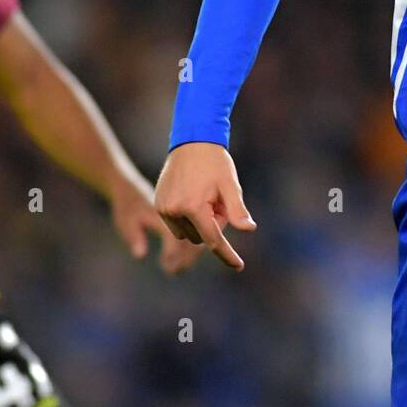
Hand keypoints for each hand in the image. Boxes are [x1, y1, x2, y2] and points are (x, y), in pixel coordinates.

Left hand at [110, 173, 203, 274]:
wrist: (132, 187)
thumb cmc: (127, 206)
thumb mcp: (126, 221)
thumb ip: (134, 237)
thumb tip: (140, 255)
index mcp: (165, 214)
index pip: (175, 239)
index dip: (173, 256)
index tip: (169, 270)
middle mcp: (177, 213)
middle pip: (192, 237)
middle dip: (187, 257)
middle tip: (177, 271)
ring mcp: (180, 213)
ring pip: (195, 234)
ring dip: (190, 253)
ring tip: (179, 268)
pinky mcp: (180, 215)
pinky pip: (192, 230)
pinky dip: (190, 244)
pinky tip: (178, 256)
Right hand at [154, 143, 255, 270]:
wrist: (191, 141)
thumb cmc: (215, 162)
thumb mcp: (230, 184)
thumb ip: (237, 210)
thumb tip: (249, 229)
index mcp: (194, 207)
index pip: (214, 240)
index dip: (227, 254)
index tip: (239, 266)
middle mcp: (175, 211)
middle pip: (201, 236)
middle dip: (213, 225)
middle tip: (218, 201)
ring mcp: (163, 208)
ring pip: (187, 232)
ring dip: (199, 223)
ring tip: (205, 196)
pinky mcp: (157, 204)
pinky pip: (176, 223)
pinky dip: (187, 218)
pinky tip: (193, 195)